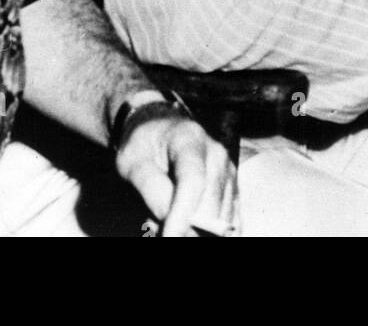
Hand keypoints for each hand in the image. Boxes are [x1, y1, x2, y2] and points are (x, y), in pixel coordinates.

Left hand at [115, 109, 236, 236]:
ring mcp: (230, 172)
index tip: (168, 237)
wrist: (162, 130)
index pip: (192, 181)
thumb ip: (151, 189)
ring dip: (193, 229)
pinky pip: (229, 223)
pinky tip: (188, 224)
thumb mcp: (133, 163)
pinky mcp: (234, 189)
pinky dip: (208, 232)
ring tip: (168, 215)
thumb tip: (169, 221)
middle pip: (210, 206)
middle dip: (183, 226)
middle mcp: (217, 155)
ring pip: (219, 220)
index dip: (182, 215)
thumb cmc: (144, 146)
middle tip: (153, 221)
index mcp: (190, 141)